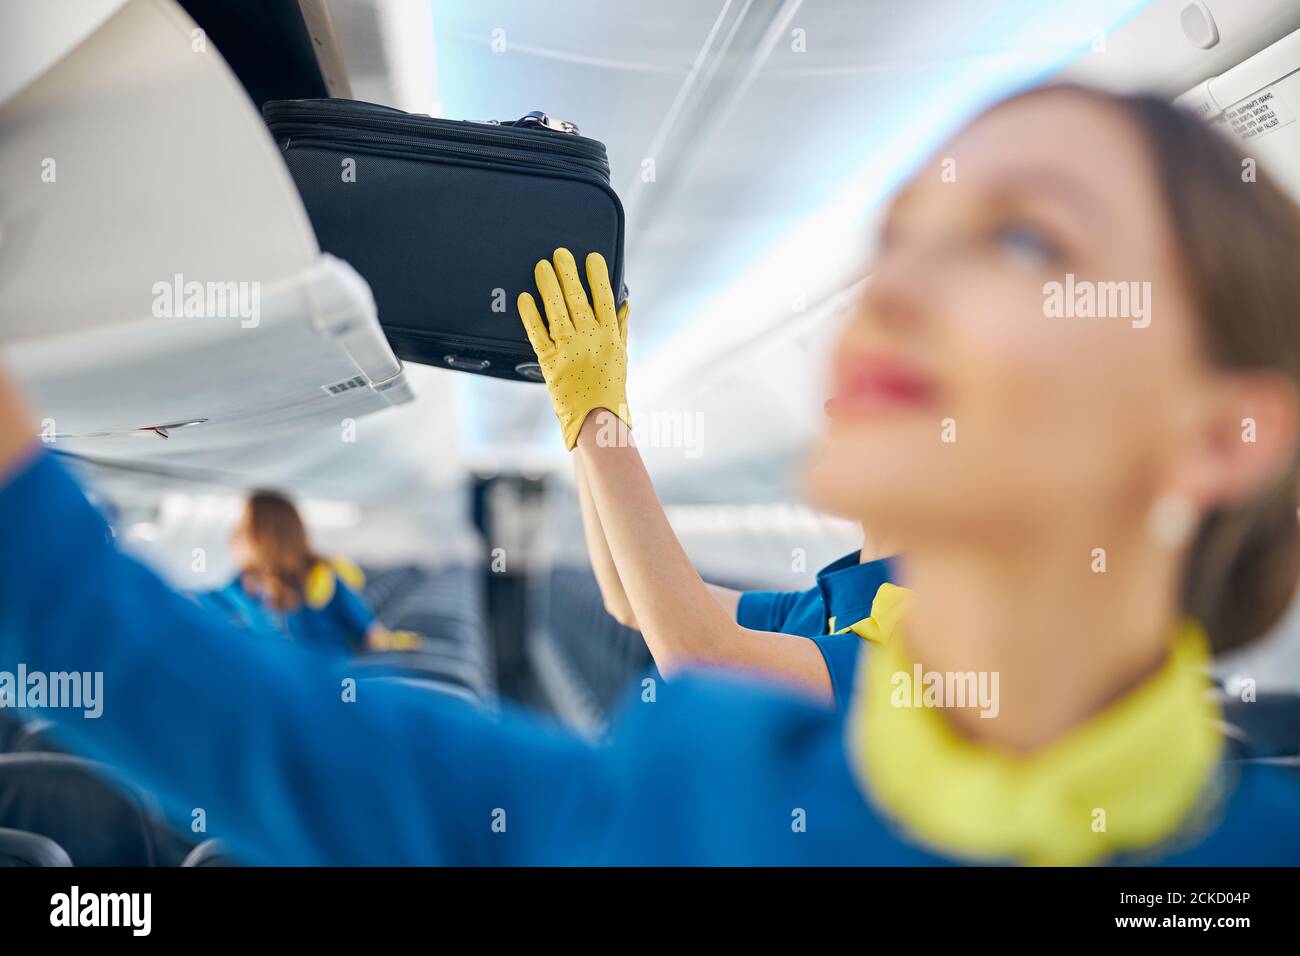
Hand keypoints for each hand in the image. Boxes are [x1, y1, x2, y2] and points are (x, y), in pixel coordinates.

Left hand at [517, 248, 630, 449]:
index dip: (597, 276)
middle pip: (578, 299)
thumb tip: (625, 303)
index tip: (592, 258)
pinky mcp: (551, 362)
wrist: (597, 420)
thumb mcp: (621, 355)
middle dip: (569, 274)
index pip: (604, 299)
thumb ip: (621, 327)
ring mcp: (570, 349)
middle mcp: (590, 339)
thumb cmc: (610, 389)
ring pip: (557, 311)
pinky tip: (525, 298)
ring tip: (542, 266)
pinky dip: (531, 315)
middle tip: (560, 253)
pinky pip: (538, 333)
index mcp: (610, 336)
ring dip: (548, 286)